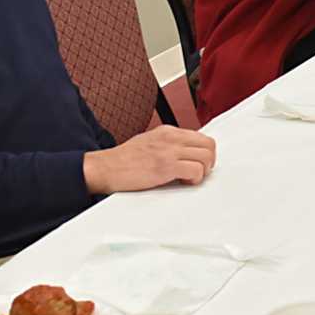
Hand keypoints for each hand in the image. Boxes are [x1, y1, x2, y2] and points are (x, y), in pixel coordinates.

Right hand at [81, 126, 217, 194]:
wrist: (105, 167)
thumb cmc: (123, 160)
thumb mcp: (148, 143)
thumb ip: (167, 145)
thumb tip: (184, 154)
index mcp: (167, 131)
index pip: (200, 137)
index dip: (203, 153)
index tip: (197, 164)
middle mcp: (171, 137)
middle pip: (209, 144)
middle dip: (208, 162)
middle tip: (198, 172)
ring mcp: (169, 150)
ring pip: (206, 157)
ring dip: (202, 171)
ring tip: (188, 178)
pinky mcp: (166, 166)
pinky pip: (196, 170)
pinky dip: (194, 180)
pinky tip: (182, 182)